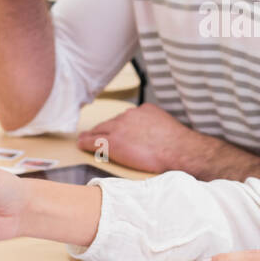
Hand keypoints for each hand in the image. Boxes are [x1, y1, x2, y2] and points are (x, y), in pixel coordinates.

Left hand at [77, 104, 195, 173]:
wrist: (177, 150)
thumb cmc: (177, 144)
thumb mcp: (166, 126)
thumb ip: (154, 125)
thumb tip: (153, 135)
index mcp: (144, 110)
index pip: (126, 117)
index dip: (119, 125)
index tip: (118, 130)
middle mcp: (129, 115)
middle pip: (111, 122)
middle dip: (103, 128)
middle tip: (95, 133)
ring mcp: (119, 128)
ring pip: (100, 130)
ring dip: (92, 134)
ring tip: (84, 138)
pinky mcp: (113, 141)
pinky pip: (95, 141)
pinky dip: (86, 142)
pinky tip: (81, 144)